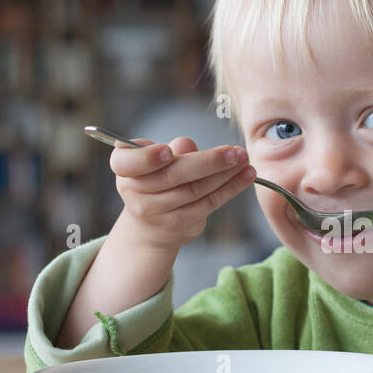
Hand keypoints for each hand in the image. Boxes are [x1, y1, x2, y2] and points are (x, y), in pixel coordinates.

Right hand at [111, 135, 256, 251]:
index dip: (147, 158)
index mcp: (124, 170)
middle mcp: (135, 193)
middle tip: (232, 151)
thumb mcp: (156, 159)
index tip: (167, 152)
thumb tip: (187, 145)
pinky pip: (210, 203)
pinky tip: (247, 174)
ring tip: (244, 158)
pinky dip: (231, 188)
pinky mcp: (181, 224)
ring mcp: (158, 213)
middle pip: (172, 176)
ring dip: (226, 174)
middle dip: (206, 163)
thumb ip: (172, 150)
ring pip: (196, 190)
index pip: (128, 163)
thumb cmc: (155, 179)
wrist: (151, 226)